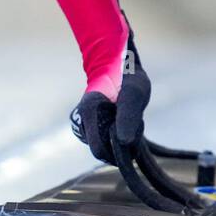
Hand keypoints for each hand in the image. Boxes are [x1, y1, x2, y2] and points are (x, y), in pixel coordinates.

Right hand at [70, 35, 150, 164]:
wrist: (118, 63)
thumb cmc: (126, 75)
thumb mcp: (134, 94)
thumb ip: (128, 117)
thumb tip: (124, 142)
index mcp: (88, 112)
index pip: (99, 150)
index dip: (117, 152)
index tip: (131, 136)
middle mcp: (81, 120)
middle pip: (103, 148)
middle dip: (121, 141)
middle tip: (133, 120)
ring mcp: (85, 123)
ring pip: (105, 145)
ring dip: (120, 136)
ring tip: (128, 115)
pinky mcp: (90, 124)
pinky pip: (105, 138)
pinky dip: (117, 132)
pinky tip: (122, 118)